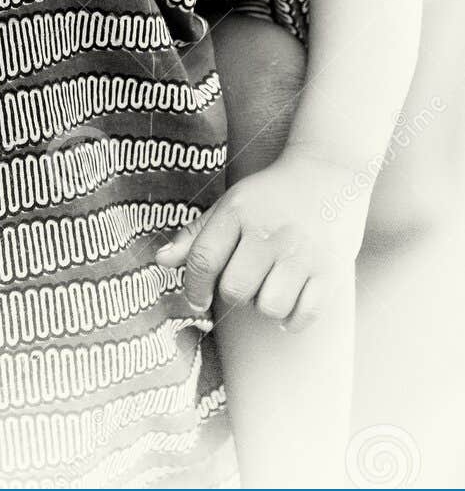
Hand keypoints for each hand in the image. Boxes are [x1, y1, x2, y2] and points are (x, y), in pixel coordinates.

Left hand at [155, 147, 364, 329]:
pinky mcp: (330, 270)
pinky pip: (302, 315)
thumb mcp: (231, 204)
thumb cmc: (271, 195)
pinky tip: (291, 300)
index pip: (203, 260)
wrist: (329, 172)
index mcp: (239, 211)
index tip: (196, 300)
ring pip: (268, 307)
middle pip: (234, 289)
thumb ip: (196, 235)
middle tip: (244, 281)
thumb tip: (160, 261)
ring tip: (270, 287)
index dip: (193, 287)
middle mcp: (270, 231)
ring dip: (264, 306)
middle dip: (233, 293)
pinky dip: (293, 318)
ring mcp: (302, 252)